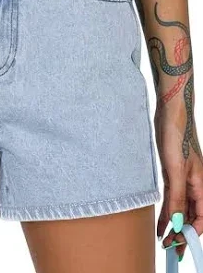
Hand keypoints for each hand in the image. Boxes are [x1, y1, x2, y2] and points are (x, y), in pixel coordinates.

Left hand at [155, 104, 202, 259]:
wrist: (170, 114)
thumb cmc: (176, 138)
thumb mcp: (176, 170)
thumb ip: (177, 197)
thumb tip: (177, 223)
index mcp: (202, 185)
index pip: (201, 218)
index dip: (191, 234)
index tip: (178, 247)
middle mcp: (195, 184)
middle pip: (192, 214)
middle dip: (183, 232)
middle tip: (170, 248)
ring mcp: (184, 177)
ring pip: (182, 206)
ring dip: (175, 222)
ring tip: (165, 238)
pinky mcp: (173, 170)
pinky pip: (173, 194)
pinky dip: (169, 207)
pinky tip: (163, 217)